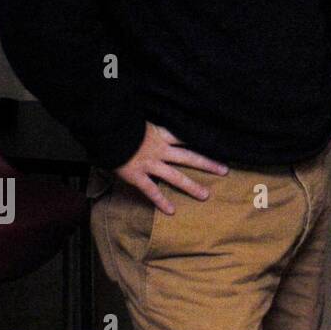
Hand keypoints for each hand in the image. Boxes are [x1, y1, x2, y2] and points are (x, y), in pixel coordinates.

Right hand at [113, 122, 228, 213]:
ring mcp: (150, 164)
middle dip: (207, 164)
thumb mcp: (140, 118)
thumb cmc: (120, 122)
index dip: (201, 139)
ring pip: (175, 177)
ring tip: (206, 196)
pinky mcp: (137, 175)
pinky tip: (171, 211)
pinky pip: (151, 190)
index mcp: (160, 134)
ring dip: (191, 186)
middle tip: (224, 171)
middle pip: (189, 157)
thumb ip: (150, 123)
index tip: (218, 143)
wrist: (106, 130)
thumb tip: (153, 118)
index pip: (185, 137)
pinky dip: (161, 201)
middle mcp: (160, 150)